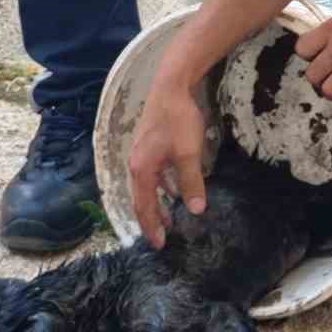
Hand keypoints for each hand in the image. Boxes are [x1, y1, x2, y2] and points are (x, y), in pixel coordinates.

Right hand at [127, 83, 208, 248]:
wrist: (170, 86)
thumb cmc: (178, 120)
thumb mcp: (189, 153)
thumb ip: (191, 182)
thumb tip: (196, 210)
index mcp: (142, 169)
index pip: (144, 206)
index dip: (151, 227)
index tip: (159, 245)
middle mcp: (135, 163)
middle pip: (140, 198)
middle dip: (151, 218)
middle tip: (161, 237)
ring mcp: (140, 153)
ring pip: (146, 186)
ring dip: (156, 202)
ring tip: (168, 217)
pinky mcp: (147, 144)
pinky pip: (151, 173)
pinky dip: (160, 185)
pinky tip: (172, 187)